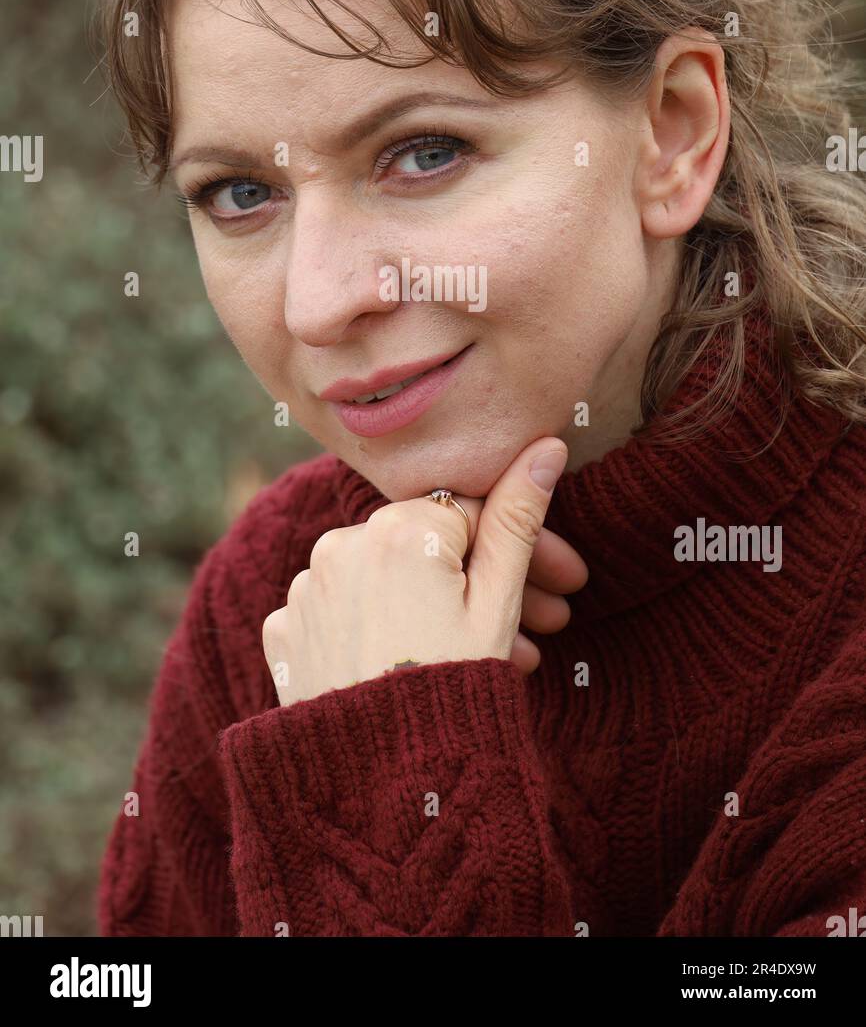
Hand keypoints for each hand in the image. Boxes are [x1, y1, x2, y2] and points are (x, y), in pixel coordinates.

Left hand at [262, 438, 586, 705]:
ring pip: (380, 578)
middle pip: (423, 547)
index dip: (518, 553)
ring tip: (477, 661)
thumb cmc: (454, 691)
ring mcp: (302, 589)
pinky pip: (337, 611)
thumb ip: (517, 519)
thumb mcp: (497, 606)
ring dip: (426, 607)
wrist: (384, 790)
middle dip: (477, 585)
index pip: (469, 516)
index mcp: (399, 528)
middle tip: (536, 634)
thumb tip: (546, 446)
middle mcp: (339, 543)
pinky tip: (407, 664)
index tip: (559, 591)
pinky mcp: (281, 630)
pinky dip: (371, 629)